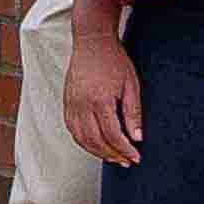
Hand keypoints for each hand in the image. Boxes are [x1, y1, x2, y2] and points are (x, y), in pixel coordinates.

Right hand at [62, 27, 143, 167]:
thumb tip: (137, 138)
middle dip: (112, 154)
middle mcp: (81, 104)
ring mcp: (71, 104)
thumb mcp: (131, 85)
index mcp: (100, 100)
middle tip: (126, 161)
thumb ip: (133, 113)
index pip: (112, 135)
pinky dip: (83, 141)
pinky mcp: (66, 102)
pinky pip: (72, 129)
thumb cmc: (114, 61)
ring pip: (81, 138)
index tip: (136, 157)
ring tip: (113, 157)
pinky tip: (95, 145)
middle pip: (95, 140)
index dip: (125, 149)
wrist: (92, 42)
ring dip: (97, 152)